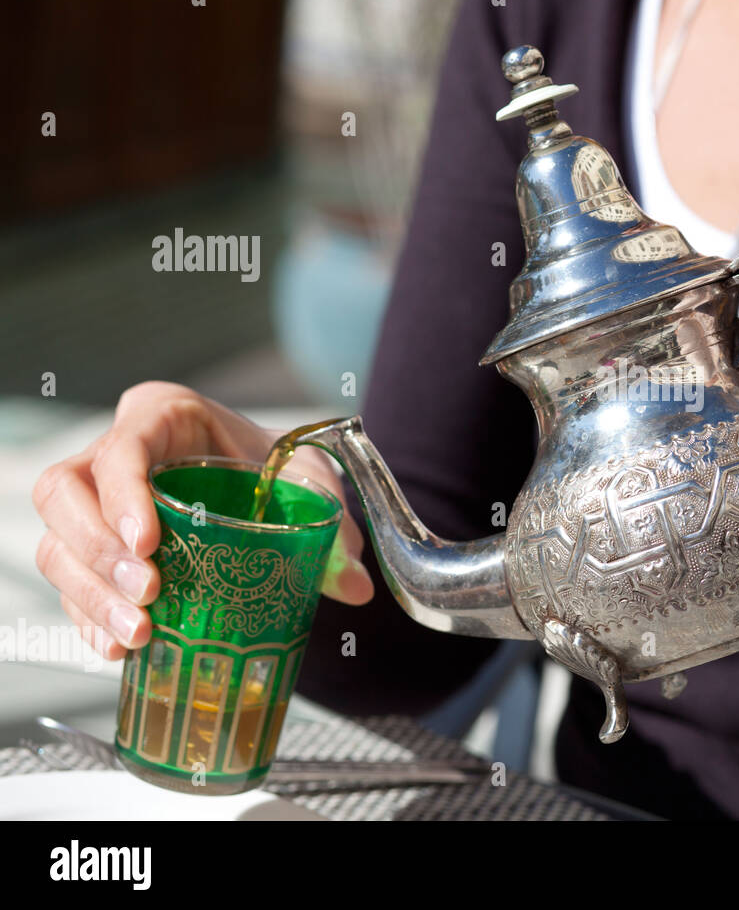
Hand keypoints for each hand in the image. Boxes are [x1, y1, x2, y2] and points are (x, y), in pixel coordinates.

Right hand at [32, 381, 373, 661]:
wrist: (267, 484)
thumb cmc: (277, 466)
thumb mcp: (309, 481)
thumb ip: (333, 522)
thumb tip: (354, 585)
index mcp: (162, 415)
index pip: (121, 446)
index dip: (122, 494)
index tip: (148, 544)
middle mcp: (115, 451)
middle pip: (65, 494)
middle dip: (98, 551)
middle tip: (147, 595)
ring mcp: (96, 501)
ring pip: (58, 543)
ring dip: (91, 594)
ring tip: (138, 634)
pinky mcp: (93, 547)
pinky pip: (68, 582)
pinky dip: (89, 617)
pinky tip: (118, 648)